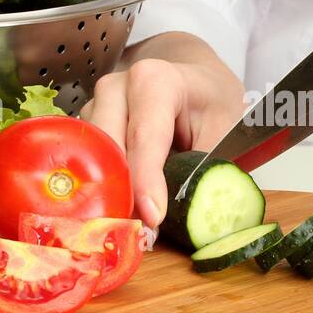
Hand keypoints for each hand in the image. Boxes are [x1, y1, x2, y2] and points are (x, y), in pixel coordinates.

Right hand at [80, 32, 243, 229]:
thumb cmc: (210, 101)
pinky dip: (102, 188)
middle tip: (138, 232)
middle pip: (108, 148)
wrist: (195, 81)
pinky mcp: (88, 126)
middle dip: (121, 192)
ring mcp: (97, 105)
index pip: (145, 137)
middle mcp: (117, 89)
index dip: (146, 181)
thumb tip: (188, 211)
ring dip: (108, 193)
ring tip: (129, 226)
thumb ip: (205, 167)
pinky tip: (119, 210)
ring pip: (91, 156)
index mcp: (155, 81)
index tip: (153, 218)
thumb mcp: (223, 130)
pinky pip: (88, 160)